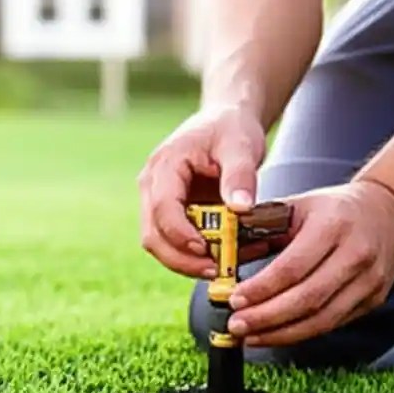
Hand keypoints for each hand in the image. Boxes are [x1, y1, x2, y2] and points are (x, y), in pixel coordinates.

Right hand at [137, 103, 266, 277]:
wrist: (224, 120)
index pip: (163, 208)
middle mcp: (152, 186)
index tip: (206, 250)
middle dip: (181, 259)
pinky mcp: (170, 213)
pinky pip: (175, 242)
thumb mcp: (241, 146)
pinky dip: (196, 255)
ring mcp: (158, 201)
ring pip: (160, 244)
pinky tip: (225, 258)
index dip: (180, 234)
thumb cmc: (231, 129)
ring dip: (187, 262)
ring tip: (223, 269)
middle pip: (153, 235)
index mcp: (165, 166)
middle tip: (215, 272)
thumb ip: (241, 176)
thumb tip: (241, 208)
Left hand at [226, 179, 393, 346]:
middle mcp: (356, 255)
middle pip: (307, 298)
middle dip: (266, 317)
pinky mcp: (374, 300)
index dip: (262, 288)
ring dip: (281, 333)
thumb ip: (260, 229)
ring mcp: (369, 281)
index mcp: (333, 225)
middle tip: (236, 325)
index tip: (233, 300)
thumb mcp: (296, 206)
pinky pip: (333, 323)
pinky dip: (301, 332)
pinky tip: (276, 334)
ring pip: (322, 319)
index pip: (293, 266)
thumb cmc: (335, 209)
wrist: (390, 212)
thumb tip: (223, 259)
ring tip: (250, 336)